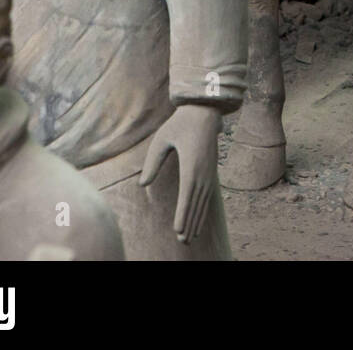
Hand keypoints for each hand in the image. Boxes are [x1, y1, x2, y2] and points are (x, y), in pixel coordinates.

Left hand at [140, 104, 221, 243]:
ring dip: (198, 219)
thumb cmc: (181, 123)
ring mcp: (209, 171)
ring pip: (204, 201)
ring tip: (191, 236)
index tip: (179, 230)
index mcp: (192, 165)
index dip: (183, 214)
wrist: (205, 110)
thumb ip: (152, 162)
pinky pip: (207, 194)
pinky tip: (199, 217)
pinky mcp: (210, 170)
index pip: (187, 196)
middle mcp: (203, 172)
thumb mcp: (162, 139)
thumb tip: (142, 184)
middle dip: (190, 223)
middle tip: (184, 241)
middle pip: (197, 203)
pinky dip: (203, 208)